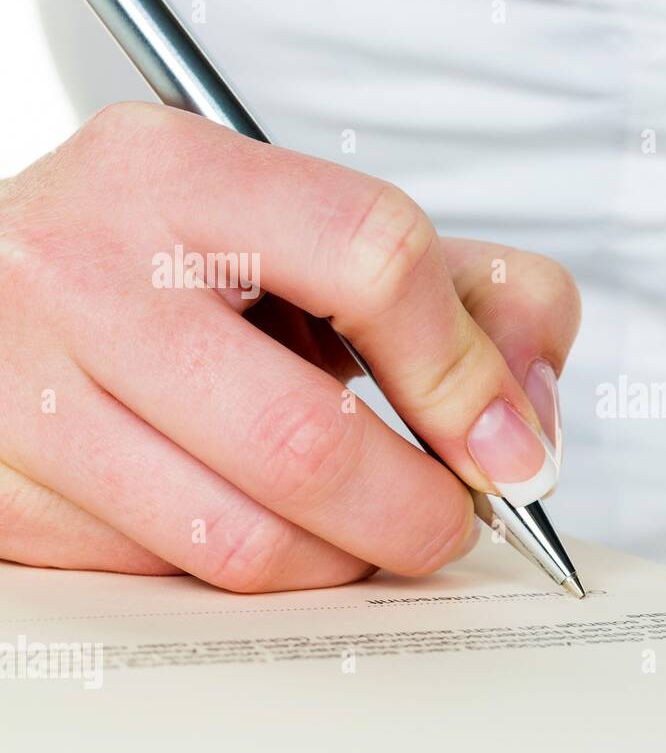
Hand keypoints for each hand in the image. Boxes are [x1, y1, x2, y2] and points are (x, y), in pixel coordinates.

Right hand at [0, 102, 576, 591]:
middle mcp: (81, 268)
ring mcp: (22, 386)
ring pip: (241, 538)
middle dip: (417, 512)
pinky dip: (250, 571)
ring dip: (341, 559)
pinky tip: (260, 521)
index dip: (464, 374)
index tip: (507, 448)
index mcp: (179, 173)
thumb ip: (472, 296)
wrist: (3, 284)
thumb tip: (527, 426)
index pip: (374, 259)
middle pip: (305, 440)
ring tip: (363, 528)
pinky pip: (169, 578)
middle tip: (451, 522)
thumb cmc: (183, 264)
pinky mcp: (1, 491)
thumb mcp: (324, 236)